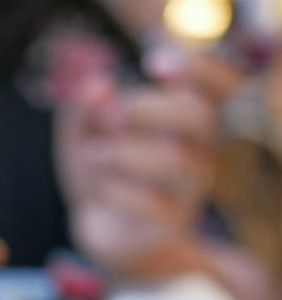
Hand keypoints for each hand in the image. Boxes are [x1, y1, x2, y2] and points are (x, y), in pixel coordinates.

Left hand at [54, 47, 242, 277]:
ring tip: (93, 155)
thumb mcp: (84, 136)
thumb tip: (93, 85)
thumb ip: (83, 108)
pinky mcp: (170, 224)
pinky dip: (118, 192)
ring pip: (175, 162)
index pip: (216, 84)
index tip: (152, 64)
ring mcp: (187, 190)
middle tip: (110, 116)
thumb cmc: (104, 174)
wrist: (107, 235)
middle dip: (148, 109)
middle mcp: (197, 151)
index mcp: (185, 120)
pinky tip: (99, 190)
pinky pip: (152, 205)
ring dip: (125, 153)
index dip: (195, 67)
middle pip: (196, 118)